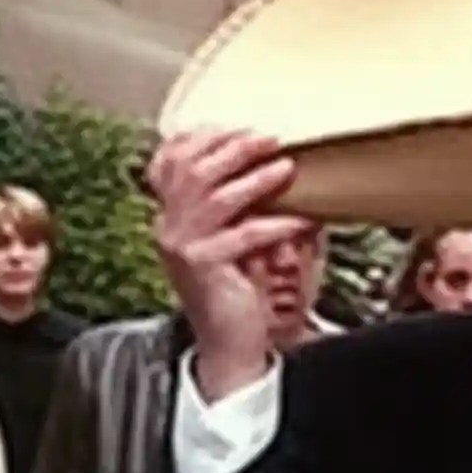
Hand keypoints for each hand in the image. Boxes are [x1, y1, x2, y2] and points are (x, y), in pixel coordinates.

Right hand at [149, 130, 309, 399]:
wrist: (227, 345)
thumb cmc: (236, 290)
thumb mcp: (231, 238)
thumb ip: (233, 205)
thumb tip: (267, 161)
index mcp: (170, 214)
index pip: (173, 159)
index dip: (207, 137)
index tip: (244, 127)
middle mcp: (168, 226)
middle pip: (191, 168)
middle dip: (233, 147)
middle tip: (270, 139)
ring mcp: (182, 246)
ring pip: (215, 196)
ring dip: (254, 178)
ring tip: (285, 168)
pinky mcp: (204, 266)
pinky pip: (243, 235)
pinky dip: (276, 224)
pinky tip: (302, 221)